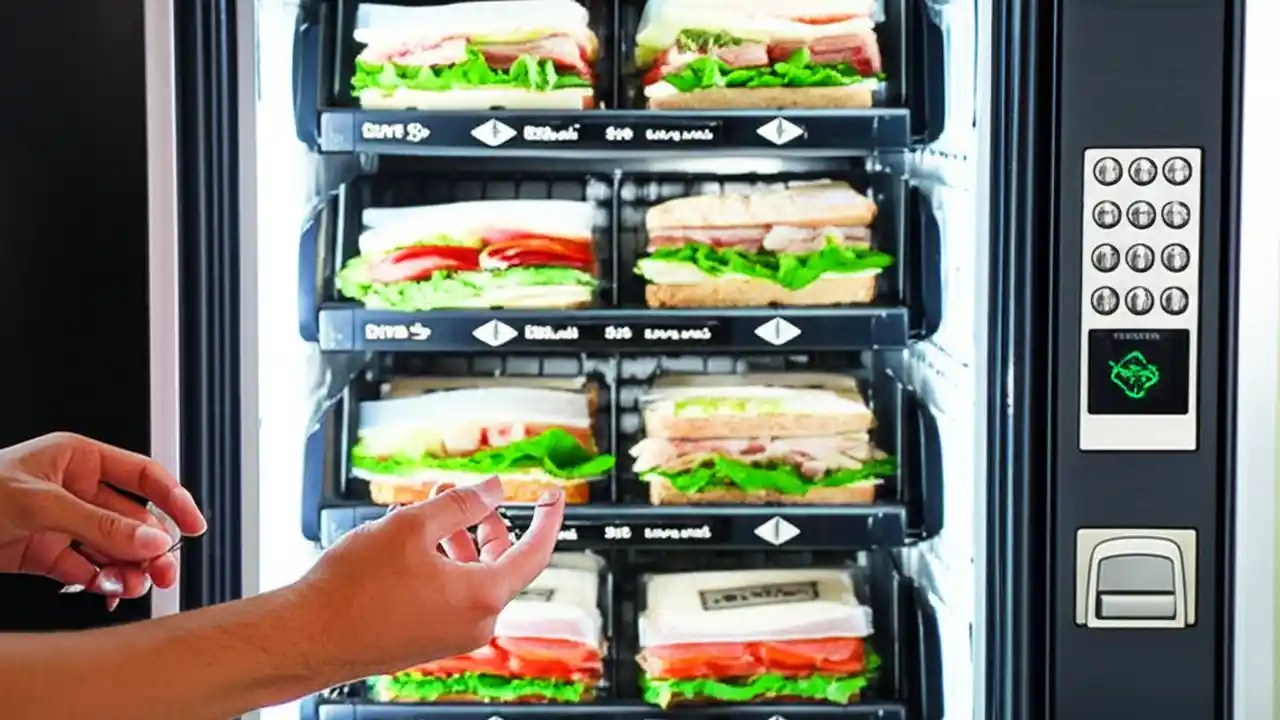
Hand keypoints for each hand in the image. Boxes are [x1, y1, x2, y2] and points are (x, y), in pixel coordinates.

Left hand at [0, 432, 207, 607]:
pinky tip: (105, 592)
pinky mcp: (44, 553)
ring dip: (127, 569)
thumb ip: (101, 525)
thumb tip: (153, 539)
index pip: (142, 475)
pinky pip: (86, 568)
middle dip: (149, 547)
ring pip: (113, 548)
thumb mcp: (41, 505)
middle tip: (164, 573)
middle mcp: (74, 489)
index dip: (173, 499)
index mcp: (79, 458)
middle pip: (131, 519)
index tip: (194, 526)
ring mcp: (61, 523)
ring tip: (132, 587)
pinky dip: (100, 582)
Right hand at [294, 476, 564, 677]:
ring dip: (459, 540)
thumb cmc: (353, 590)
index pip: (535, 552)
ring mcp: (451, 635)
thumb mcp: (413, 526)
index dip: (548, 518)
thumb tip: (494, 490)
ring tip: (430, 510)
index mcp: (482, 596)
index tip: (554, 497)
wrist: (309, 637)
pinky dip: (443, 564)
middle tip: (474, 498)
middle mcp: (474, 622)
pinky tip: (412, 542)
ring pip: (472, 577)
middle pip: (502, 562)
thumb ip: (462, 503)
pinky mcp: (428, 639)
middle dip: (489, 524)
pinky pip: (450, 594)